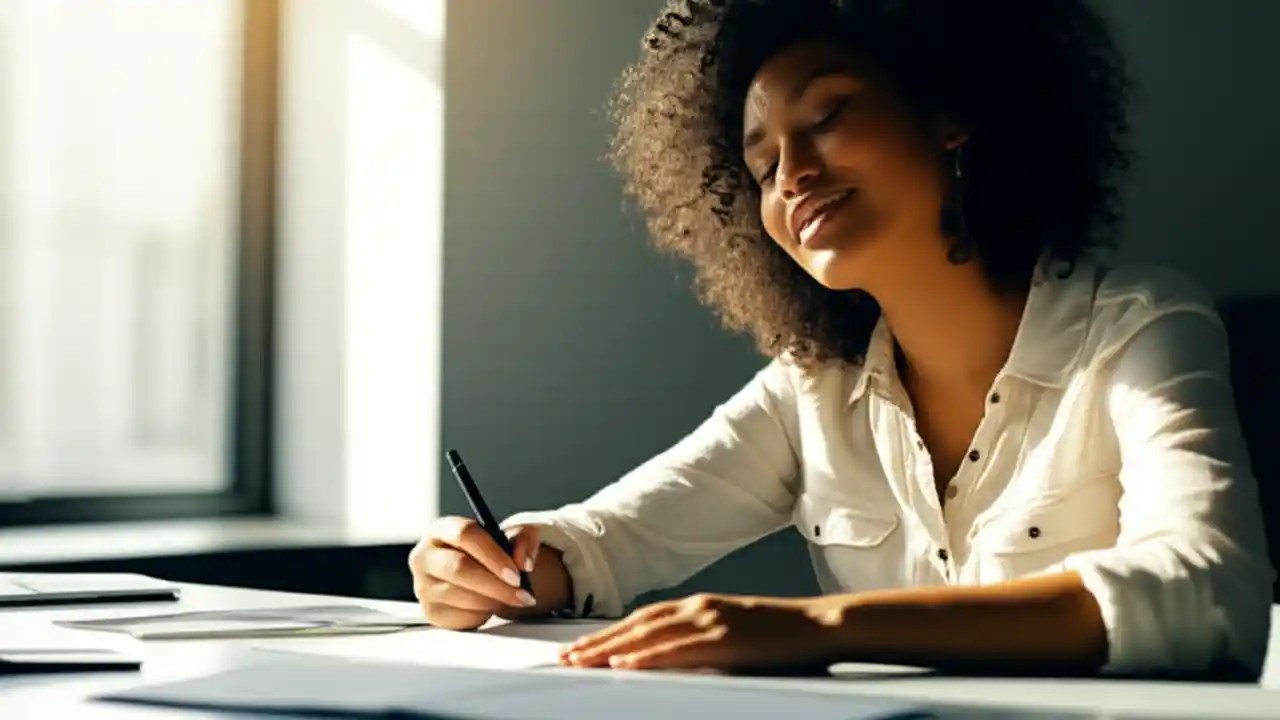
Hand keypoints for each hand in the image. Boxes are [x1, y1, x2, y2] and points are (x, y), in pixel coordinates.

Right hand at [407, 516, 542, 629]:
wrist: (480, 578)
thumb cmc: (493, 554)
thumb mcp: (515, 537)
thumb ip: (525, 539)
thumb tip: (524, 562)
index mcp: (441, 529)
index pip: (464, 534)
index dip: (493, 554)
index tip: (517, 574)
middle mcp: (424, 556)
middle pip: (459, 568)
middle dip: (497, 584)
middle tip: (523, 595)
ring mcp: (423, 586)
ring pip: (462, 596)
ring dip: (494, 601)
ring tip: (508, 598)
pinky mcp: (431, 612)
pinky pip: (461, 618)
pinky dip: (483, 615)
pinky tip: (489, 606)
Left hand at [559, 593, 842, 672]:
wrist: (820, 626)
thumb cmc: (782, 636)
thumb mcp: (734, 631)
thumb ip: (702, 639)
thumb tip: (671, 657)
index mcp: (700, 604)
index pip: (642, 618)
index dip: (608, 631)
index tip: (579, 646)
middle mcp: (699, 607)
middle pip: (636, 624)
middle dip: (597, 641)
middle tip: (565, 657)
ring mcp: (711, 620)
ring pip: (648, 633)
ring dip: (610, 647)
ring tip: (581, 661)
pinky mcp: (725, 639)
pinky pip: (677, 649)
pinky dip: (647, 655)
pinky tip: (624, 663)